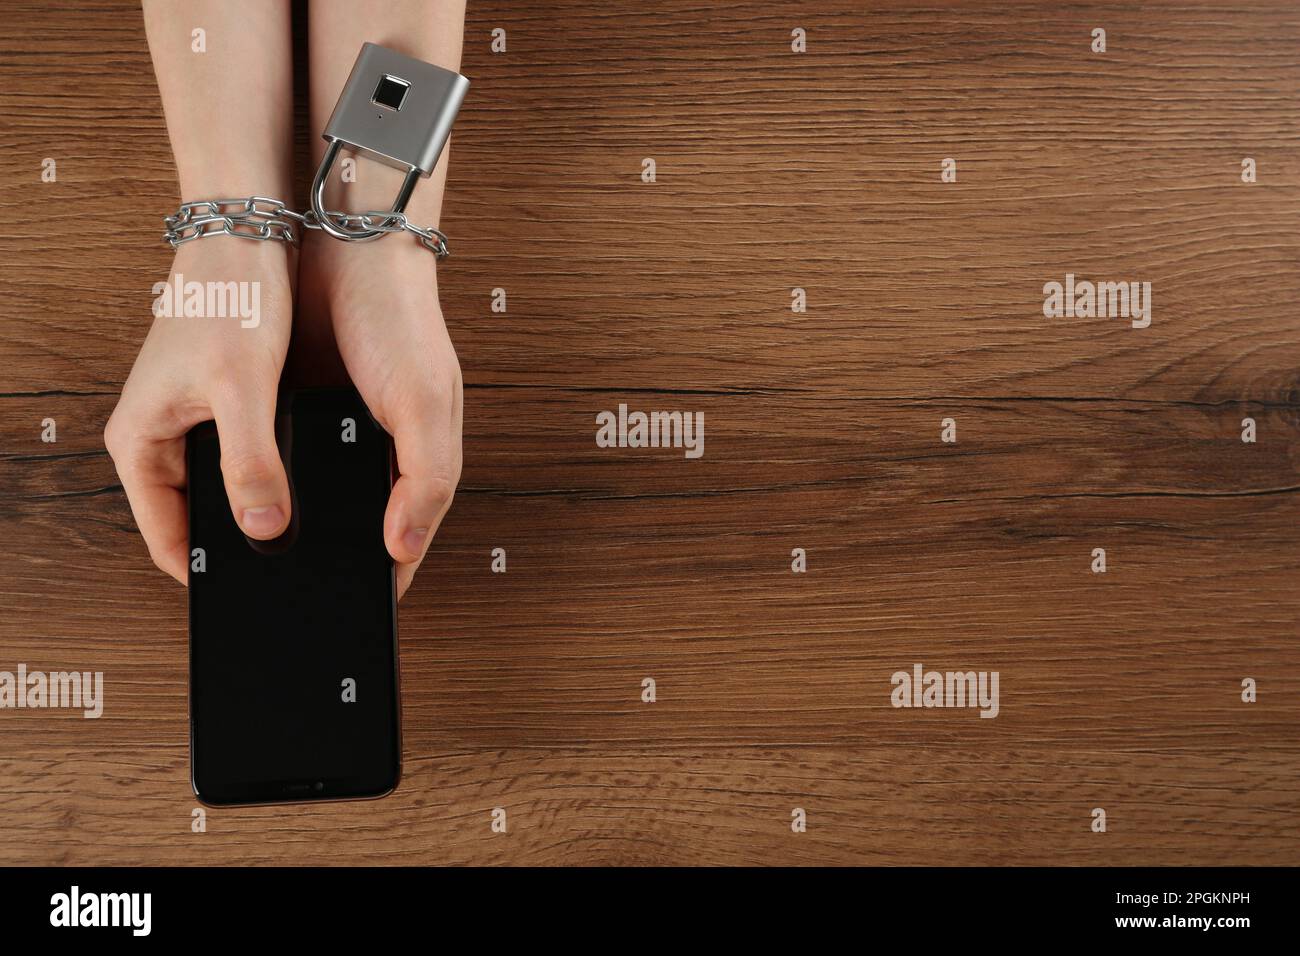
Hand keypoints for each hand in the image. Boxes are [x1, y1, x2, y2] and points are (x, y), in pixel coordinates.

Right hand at [106, 239, 294, 582]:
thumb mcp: (242, 389)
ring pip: (230, 492)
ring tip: (309, 531)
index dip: (210, 574)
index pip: (169, 542)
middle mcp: (161, 441)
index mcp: (140, 445)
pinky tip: (315, 486)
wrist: (246, 238)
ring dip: (262, 508)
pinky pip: (251, 463)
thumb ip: (252, 463)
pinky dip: (278, 475)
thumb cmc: (230, 300)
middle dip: (242, 544)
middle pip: (201, 520)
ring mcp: (193, 426)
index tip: (256, 598)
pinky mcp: (227, 410)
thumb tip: (264, 527)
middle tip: (296, 569)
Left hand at [295, 233, 462, 598]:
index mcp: (420, 462)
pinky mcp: (293, 413)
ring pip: (309, 502)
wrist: (346, 251)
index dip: (383, 576)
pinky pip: (273, 465)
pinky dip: (260, 486)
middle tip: (295, 591)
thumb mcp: (427, 407)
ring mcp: (334, 435)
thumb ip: (425, 481)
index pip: (403, 538)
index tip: (354, 611)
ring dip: (290, 524)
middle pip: (354, 526)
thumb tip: (402, 550)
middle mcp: (378, 455)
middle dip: (329, 557)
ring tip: (263, 558)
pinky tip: (241, 502)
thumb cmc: (404, 324)